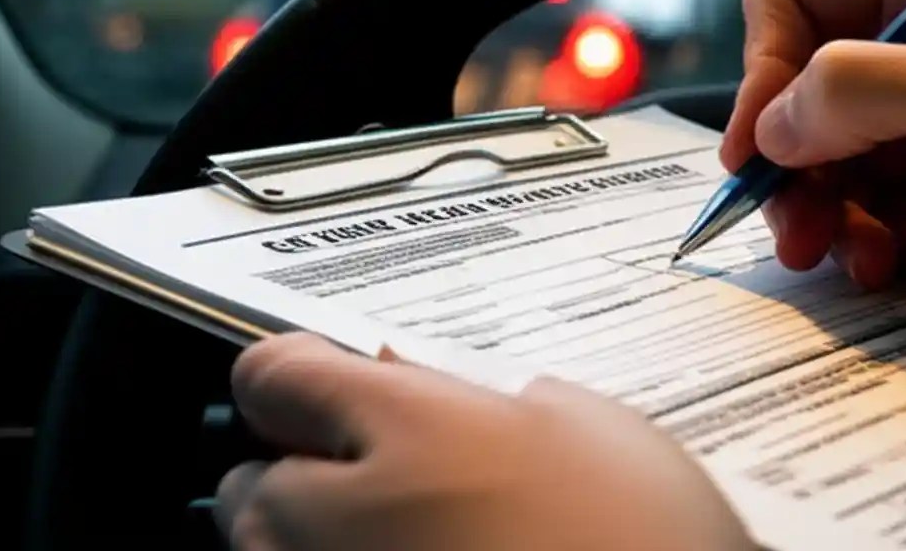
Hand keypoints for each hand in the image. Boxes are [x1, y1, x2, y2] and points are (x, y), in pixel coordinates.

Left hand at [215, 333, 755, 550]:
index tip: (314, 383)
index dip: (295, 374)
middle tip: (377, 476)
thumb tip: (441, 392)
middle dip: (299, 471)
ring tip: (408, 538)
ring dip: (313, 540)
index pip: (274, 372)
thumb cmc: (652, 546)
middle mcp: (347, 521)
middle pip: (253, 482)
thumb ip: (488, 397)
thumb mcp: (588, 426)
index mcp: (410, 432)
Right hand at [723, 0, 905, 309]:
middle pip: (808, 106)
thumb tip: (769, 127)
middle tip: (808, 242)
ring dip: (866, 229)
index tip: (758, 159)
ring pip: (849, 175)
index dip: (762, 80)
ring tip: (891, 264)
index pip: (793, 8)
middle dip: (807, 180)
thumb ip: (866, 94)